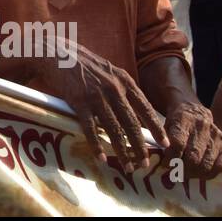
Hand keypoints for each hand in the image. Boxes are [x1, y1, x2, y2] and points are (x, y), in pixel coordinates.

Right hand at [34, 42, 167, 171]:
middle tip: (146, 163)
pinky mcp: (79, 102)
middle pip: (131, 123)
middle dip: (140, 146)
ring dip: (122, 151)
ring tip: (128, 166)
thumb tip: (137, 113)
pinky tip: (101, 158)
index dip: (156, 128)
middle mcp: (113, 89)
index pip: (145, 108)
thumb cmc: (84, 64)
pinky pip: (90, 129)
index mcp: (124, 80)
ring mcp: (96, 96)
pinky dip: (96, 145)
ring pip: (114, 130)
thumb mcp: (110, 71)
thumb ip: (123, 89)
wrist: (56, 53)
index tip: (164, 144)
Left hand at [162, 100, 221, 178]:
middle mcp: (202, 125)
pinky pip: (219, 166)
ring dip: (194, 174)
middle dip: (182, 169)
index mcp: (184, 118)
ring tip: (185, 173)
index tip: (165, 164)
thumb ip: (162, 142)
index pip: (178, 144)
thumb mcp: (163, 126)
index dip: (171, 158)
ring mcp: (216, 134)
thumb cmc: (174, 122)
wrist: (192, 110)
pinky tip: (198, 173)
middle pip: (193, 158)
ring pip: (206, 164)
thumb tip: (161, 163)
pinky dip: (208, 174)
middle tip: (175, 172)